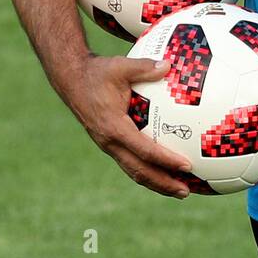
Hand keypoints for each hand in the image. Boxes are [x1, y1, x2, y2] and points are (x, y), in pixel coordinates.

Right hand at [60, 54, 194, 198]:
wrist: (71, 80)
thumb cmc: (97, 73)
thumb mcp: (120, 66)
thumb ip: (144, 68)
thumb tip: (169, 66)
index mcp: (113, 127)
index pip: (144, 150)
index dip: (165, 160)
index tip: (186, 165)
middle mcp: (110, 142)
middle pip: (138, 171)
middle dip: (162, 183)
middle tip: (186, 191)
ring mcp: (108, 145)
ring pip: (133, 171)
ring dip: (156, 183)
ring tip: (180, 190)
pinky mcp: (110, 144)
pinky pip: (130, 162)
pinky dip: (148, 171)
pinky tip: (165, 171)